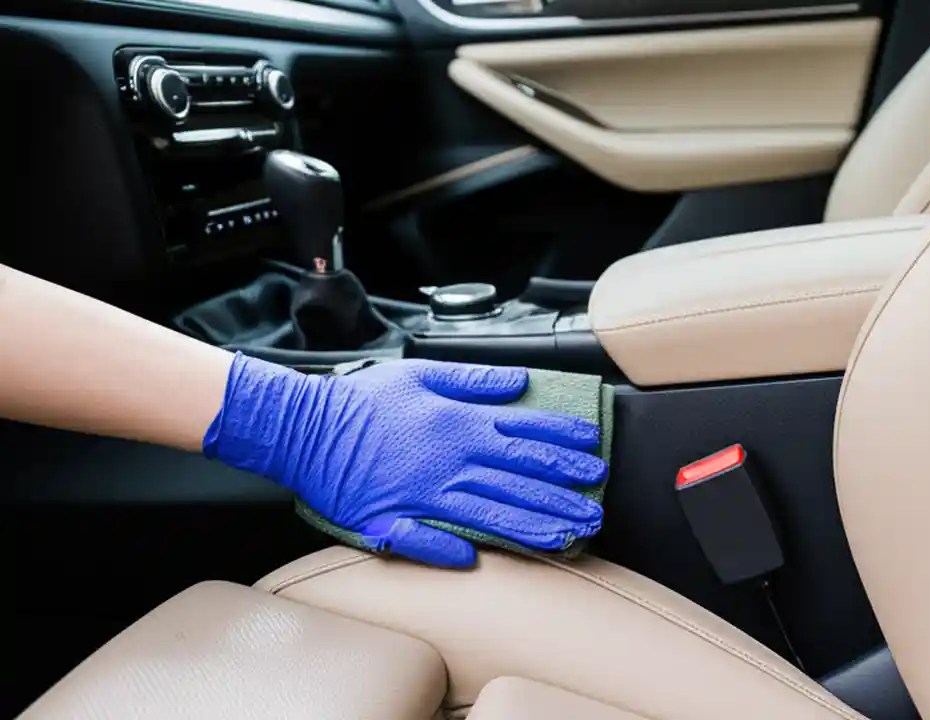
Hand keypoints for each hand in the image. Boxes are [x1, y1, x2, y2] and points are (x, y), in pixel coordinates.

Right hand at [203, 354, 606, 566]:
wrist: (304, 428)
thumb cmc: (362, 399)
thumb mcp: (421, 375)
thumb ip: (474, 381)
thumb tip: (520, 384)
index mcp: (458, 423)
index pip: (524, 433)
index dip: (562, 444)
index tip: (593, 453)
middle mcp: (449, 460)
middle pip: (517, 478)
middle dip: (562, 492)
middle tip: (596, 506)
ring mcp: (422, 494)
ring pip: (489, 512)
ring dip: (532, 526)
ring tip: (568, 537)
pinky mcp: (392, 519)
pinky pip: (427, 540)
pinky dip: (452, 550)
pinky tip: (481, 561)